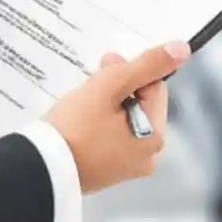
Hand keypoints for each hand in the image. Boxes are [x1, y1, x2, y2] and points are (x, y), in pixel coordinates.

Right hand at [44, 41, 190, 193]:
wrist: (39, 169)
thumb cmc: (75, 127)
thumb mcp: (110, 87)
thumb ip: (146, 65)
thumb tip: (182, 49)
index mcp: (154, 137)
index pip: (153, 87)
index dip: (129, 72)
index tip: (103, 70)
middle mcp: (147, 157)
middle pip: (139, 105)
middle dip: (116, 90)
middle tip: (88, 89)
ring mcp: (126, 168)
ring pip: (123, 121)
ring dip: (105, 106)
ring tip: (80, 106)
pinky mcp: (106, 173)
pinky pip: (110, 138)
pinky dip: (97, 126)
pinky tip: (78, 124)